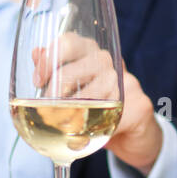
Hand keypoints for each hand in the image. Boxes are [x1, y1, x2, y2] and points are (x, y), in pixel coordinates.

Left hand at [31, 34, 162, 173]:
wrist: (131, 133)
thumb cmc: (96, 106)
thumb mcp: (72, 89)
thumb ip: (53, 71)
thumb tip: (37, 53)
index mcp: (91, 53)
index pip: (70, 42)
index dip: (49, 59)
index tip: (38, 80)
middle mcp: (110, 62)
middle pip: (81, 65)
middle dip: (59, 85)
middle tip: (47, 105)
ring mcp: (127, 82)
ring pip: (97, 91)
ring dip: (75, 109)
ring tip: (62, 122)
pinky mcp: (140, 105)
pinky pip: (113, 116)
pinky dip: (95, 128)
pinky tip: (85, 135)